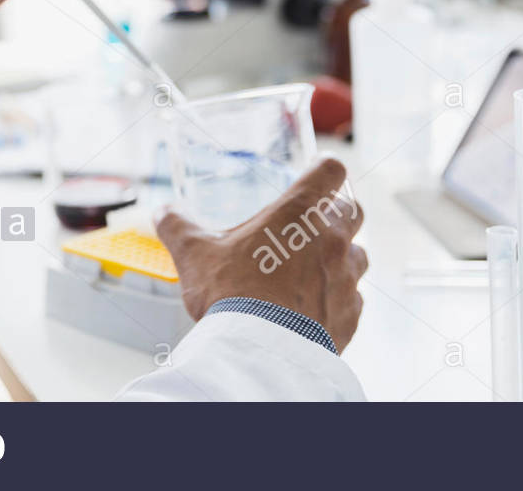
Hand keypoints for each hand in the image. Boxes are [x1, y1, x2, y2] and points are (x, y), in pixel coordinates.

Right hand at [155, 156, 366, 351]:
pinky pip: (354, 298)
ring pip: (359, 255)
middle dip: (337, 212)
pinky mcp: (350, 314)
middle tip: (311, 224)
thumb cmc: (232, 294)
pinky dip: (339, 298)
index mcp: (299, 212)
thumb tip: (163, 212)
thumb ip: (177, 226)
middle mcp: (332, 239)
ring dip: (342, 257)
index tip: (316, 173)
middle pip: (354, 209)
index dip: (325, 169)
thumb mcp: (194, 253)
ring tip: (312, 270)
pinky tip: (314, 306)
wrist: (260, 351)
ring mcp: (346, 278)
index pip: (331, 170)